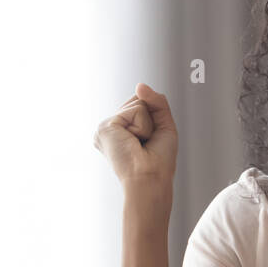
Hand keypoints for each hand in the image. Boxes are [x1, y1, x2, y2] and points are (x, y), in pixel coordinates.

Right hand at [93, 83, 178, 205]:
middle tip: (146, 144)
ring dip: (148, 125)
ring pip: (139, 103)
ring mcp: (105, 127)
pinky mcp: (105, 126)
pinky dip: (144, 126)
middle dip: (151, 120)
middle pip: (139, 100)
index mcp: (119, 130)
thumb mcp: (163, 125)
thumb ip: (156, 101)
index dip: (154, 119)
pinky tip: (134, 142)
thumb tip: (140, 85)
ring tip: (140, 144)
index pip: (141, 104)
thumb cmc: (159, 162)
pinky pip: (137, 109)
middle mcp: (109, 128)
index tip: (150, 142)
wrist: (150, 181)